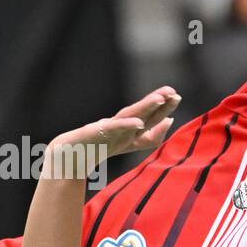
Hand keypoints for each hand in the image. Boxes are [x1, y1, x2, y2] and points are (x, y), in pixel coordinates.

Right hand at [42, 87, 180, 179]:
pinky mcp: (95, 133)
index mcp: (129, 128)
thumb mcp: (131, 144)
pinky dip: (125, 125)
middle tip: (170, 91)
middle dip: (156, 101)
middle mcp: (120, 125)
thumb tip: (170, 121)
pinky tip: (138, 123)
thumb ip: (151, 136)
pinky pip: (112, 129)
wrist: (70, 156)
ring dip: (144, 107)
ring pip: (128, 116)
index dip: (163, 107)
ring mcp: (107, 128)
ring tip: (158, 99)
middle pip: (141, 112)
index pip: (149, 116)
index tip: (176, 96)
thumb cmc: (100, 147)